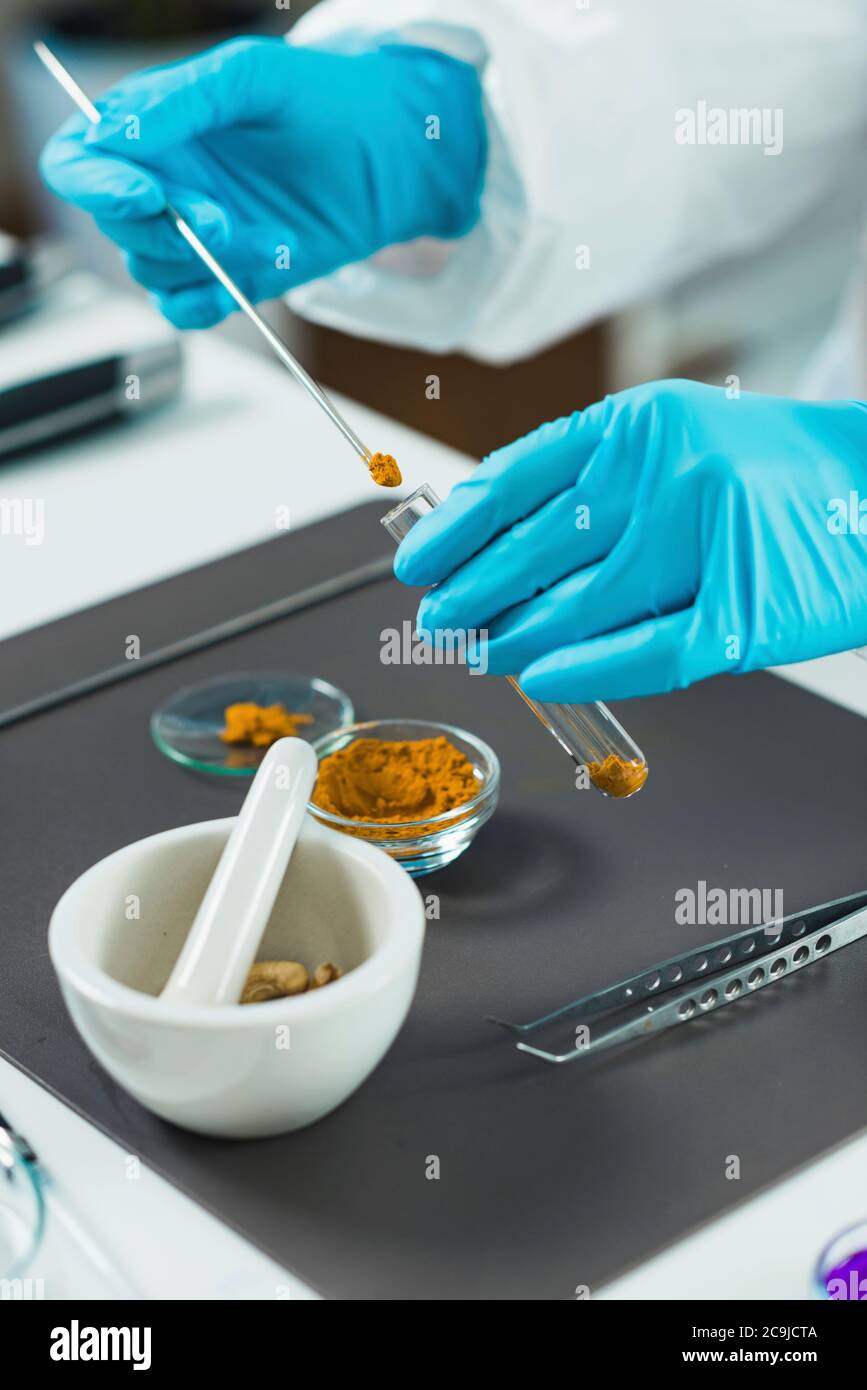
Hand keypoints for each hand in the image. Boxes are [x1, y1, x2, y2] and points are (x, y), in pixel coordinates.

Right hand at [40, 37, 483, 327]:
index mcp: (153, 128)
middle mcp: (165, 182)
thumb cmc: (325, 102)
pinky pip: (184, 309)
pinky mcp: (231, 275)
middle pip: (115, 224)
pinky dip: (198, 305)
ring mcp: (196, 234)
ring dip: (191, 262)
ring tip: (249, 234)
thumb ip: (181, 100)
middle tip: (218, 218)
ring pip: (148, 269)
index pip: (80, 162)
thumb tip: (116, 132)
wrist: (394, 158)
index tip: (140, 193)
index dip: (96, 183)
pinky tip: (231, 286)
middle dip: (160, 227)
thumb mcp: (252, 77)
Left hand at [395, 380, 866, 700]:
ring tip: (483, 650)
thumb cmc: (778, 474)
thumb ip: (595, 480)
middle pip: (538, 549)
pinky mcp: (741, 614)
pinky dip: (584, 668)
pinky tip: (542, 676)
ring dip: (518, 636)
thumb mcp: (678, 444)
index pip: (518, 477)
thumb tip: (495, 537)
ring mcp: (707, 544)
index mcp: (643, 423)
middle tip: (438, 620)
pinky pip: (642, 651)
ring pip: (579, 606)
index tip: (418, 559)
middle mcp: (669, 474)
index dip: (458, 526)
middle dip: (476, 592)